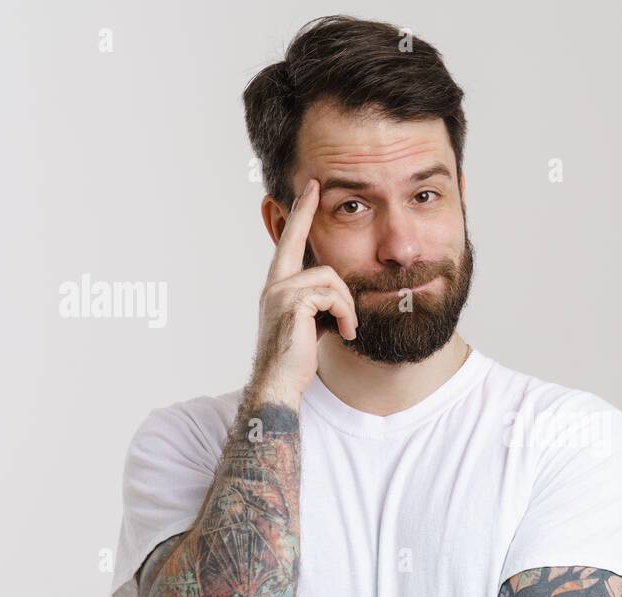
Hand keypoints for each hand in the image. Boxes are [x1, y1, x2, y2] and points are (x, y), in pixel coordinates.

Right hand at [254, 177, 358, 402]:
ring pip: (331, 277)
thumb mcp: (312, 323)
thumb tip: (340, 292)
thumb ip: (319, 301)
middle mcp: (274, 284)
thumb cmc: (297, 359)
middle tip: (322, 217)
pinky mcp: (292, 303)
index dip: (299, 213)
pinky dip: (345, 314)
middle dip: (314, 232)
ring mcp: (280, 292)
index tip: (310, 186)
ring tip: (347, 329)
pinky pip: (333, 294)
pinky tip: (345, 334)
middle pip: (309, 249)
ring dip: (347, 306)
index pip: (289, 241)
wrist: (280, 384)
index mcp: (278, 285)